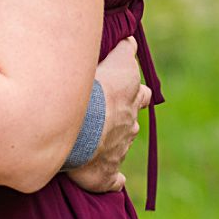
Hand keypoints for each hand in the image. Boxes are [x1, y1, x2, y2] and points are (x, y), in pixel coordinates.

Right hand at [65, 36, 152, 193]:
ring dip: (119, 136)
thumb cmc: (87, 90)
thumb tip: (129, 38)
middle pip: (139, 107)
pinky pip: (114, 179)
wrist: (79, 131)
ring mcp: (120, 148)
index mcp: (128, 93)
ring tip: (106, 136)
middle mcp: (129, 120)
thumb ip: (118, 51)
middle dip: (135, 103)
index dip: (132, 77)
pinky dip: (114, 179)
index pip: (138, 84)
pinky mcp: (106, 174)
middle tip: (127, 100)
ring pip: (127, 140)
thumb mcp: (105, 60)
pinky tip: (116, 181)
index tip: (129, 67)